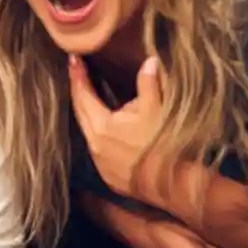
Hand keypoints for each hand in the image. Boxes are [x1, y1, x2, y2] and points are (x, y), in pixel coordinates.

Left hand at [69, 54, 166, 201]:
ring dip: (95, 116)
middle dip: (80, 92)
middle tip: (79, 73)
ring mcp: (102, 165)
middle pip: (82, 114)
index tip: (73, 60)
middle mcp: (96, 147)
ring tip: (99, 100)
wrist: (174, 187)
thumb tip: (149, 62)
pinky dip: (105, 136)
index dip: (78, 76)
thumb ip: (149, 83)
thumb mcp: (157, 110)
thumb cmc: (164, 147)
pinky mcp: (111, 178)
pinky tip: (116, 131)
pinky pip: (102, 150)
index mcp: (102, 128)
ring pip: (92, 133)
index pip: (83, 96)